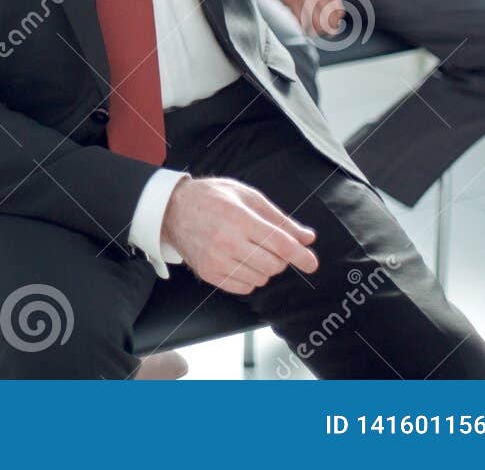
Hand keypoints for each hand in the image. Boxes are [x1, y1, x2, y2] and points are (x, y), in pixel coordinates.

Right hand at [162, 176, 317, 295]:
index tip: (312, 263)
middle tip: (270, 244)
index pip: (280, 243)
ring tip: (250, 249)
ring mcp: (216, 260)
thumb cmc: (212, 198)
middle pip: (274, 264)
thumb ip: (279, 219)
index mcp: (239, 218)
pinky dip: (250, 278)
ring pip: (261, 278)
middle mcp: (227, 241)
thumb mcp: (247, 196)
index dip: (301, 255)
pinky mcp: (209, 274)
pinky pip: (245, 287)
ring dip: (265, 268)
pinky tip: (240, 261)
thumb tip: (306, 237)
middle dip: (280, 257)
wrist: (173, 209)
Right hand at [253, 0, 341, 36]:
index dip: (332, 24)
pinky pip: (301, 20)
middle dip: (322, 30)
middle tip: (314, 32)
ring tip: (305, 31)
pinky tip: (297, 26)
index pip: (338, 11)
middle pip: (328, 20)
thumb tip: (322, 8)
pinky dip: (300, 27)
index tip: (325, 28)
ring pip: (315, 23)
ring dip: (311, 31)